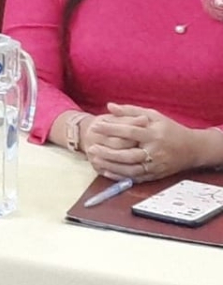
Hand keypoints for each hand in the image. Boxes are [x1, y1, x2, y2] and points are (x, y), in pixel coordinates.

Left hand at [84, 105, 205, 181]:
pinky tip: (106, 171)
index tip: (95, 126)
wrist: (193, 149)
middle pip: (128, 154)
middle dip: (108, 152)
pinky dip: (120, 176)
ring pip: (130, 169)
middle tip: (91, 147)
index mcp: (154, 134)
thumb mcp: (153, 115)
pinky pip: (136, 178)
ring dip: (111, 166)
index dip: (111, 129)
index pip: (129, 131)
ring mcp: (156, 165)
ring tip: (95, 160)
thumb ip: (130, 111)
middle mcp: (156, 151)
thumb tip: (109, 106)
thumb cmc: (170, 129)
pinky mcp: (156, 175)